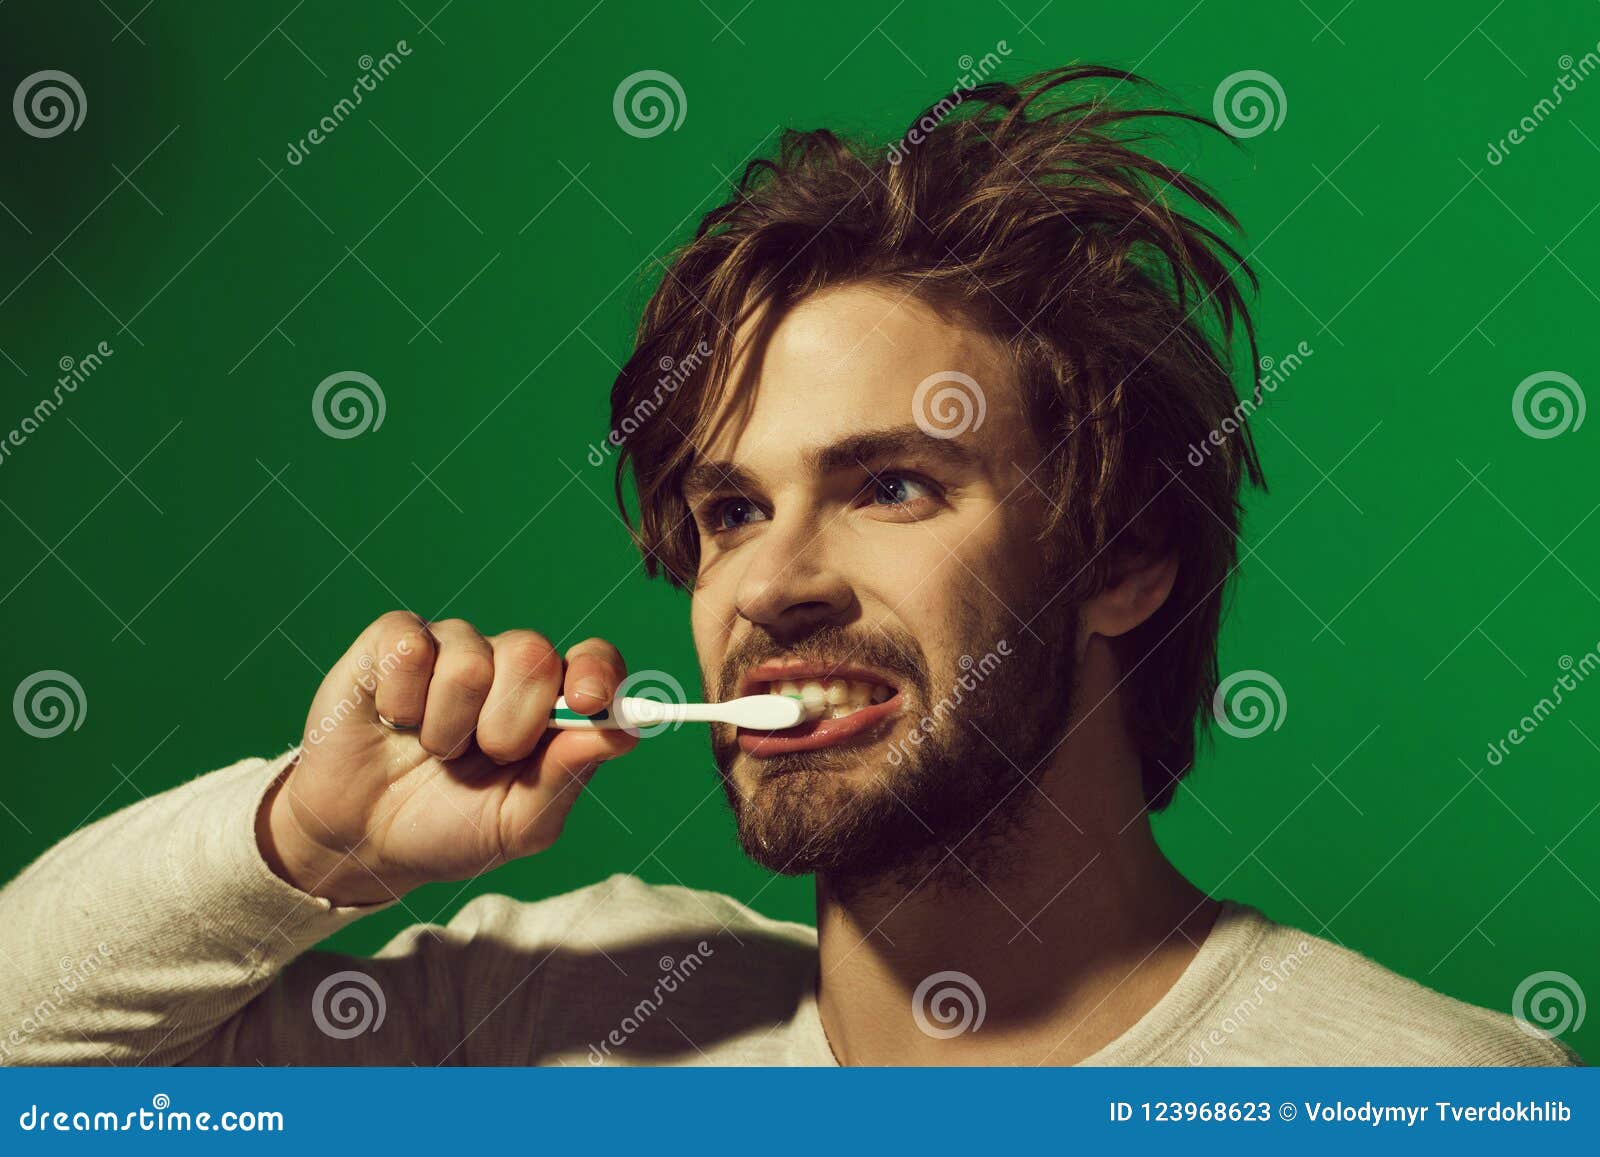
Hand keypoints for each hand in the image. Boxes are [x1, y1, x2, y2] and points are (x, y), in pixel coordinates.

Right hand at [258, 612, 635, 904]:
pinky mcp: (394, 642)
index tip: (588, 702)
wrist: (362, 840)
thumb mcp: (517, 824)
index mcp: (552, 707)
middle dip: (510, 721)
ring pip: (469, 659)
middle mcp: (508, 667)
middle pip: (534, 653)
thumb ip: (567, 777)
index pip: (595, 662)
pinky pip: (409, 648)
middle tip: (484, 756)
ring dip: (447, 725)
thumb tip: (622, 734)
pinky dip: (400, 701)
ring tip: (433, 749)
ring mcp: (452, 649)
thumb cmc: (450, 827)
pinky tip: (393, 720)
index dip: (598, 672)